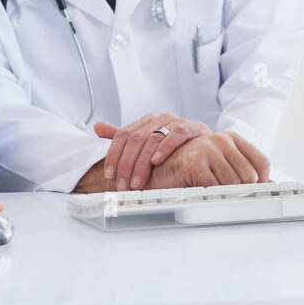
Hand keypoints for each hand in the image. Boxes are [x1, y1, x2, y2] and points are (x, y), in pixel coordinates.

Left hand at [95, 114, 211, 191]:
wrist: (207, 146)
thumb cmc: (175, 147)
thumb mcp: (146, 142)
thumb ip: (123, 136)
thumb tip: (97, 126)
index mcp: (146, 122)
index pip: (123, 135)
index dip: (114, 155)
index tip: (109, 175)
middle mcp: (159, 119)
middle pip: (135, 138)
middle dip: (127, 165)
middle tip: (123, 185)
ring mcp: (175, 122)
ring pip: (152, 138)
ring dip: (142, 163)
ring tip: (137, 182)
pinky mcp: (192, 128)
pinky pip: (175, 134)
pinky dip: (164, 147)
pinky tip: (157, 161)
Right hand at [145, 131, 270, 189]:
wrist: (159, 169)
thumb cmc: (190, 169)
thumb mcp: (221, 168)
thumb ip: (244, 174)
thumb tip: (272, 186)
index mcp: (231, 138)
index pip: (262, 162)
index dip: (261, 182)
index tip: (253, 193)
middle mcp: (222, 139)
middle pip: (250, 176)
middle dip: (241, 192)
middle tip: (229, 199)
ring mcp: (208, 148)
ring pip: (233, 184)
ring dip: (223, 196)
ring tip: (212, 195)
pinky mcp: (195, 162)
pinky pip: (214, 188)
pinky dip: (210, 197)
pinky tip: (202, 194)